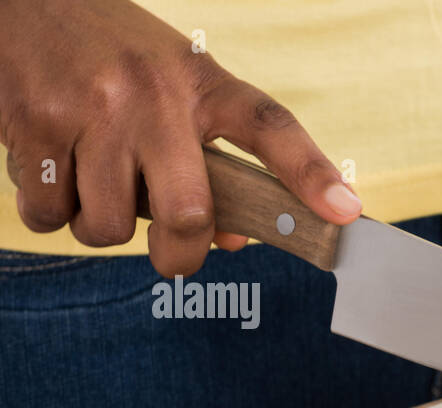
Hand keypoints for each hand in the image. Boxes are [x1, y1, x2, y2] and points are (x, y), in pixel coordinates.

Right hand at [0, 0, 360, 276]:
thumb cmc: (113, 54)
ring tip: (94, 183)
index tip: (344, 214)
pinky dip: (49, 211)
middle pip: (188, 213)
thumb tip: (232, 242)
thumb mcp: (177, 84)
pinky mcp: (34, 125)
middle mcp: (152, 95)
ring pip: (110, 225)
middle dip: (179, 255)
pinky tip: (52, 170)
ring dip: (101, 226)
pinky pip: (49, 213)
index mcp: (201, 81)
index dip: (311, 173)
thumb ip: (211, 157)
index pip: (270, 126)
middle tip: (174, 255)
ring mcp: (91, 109)